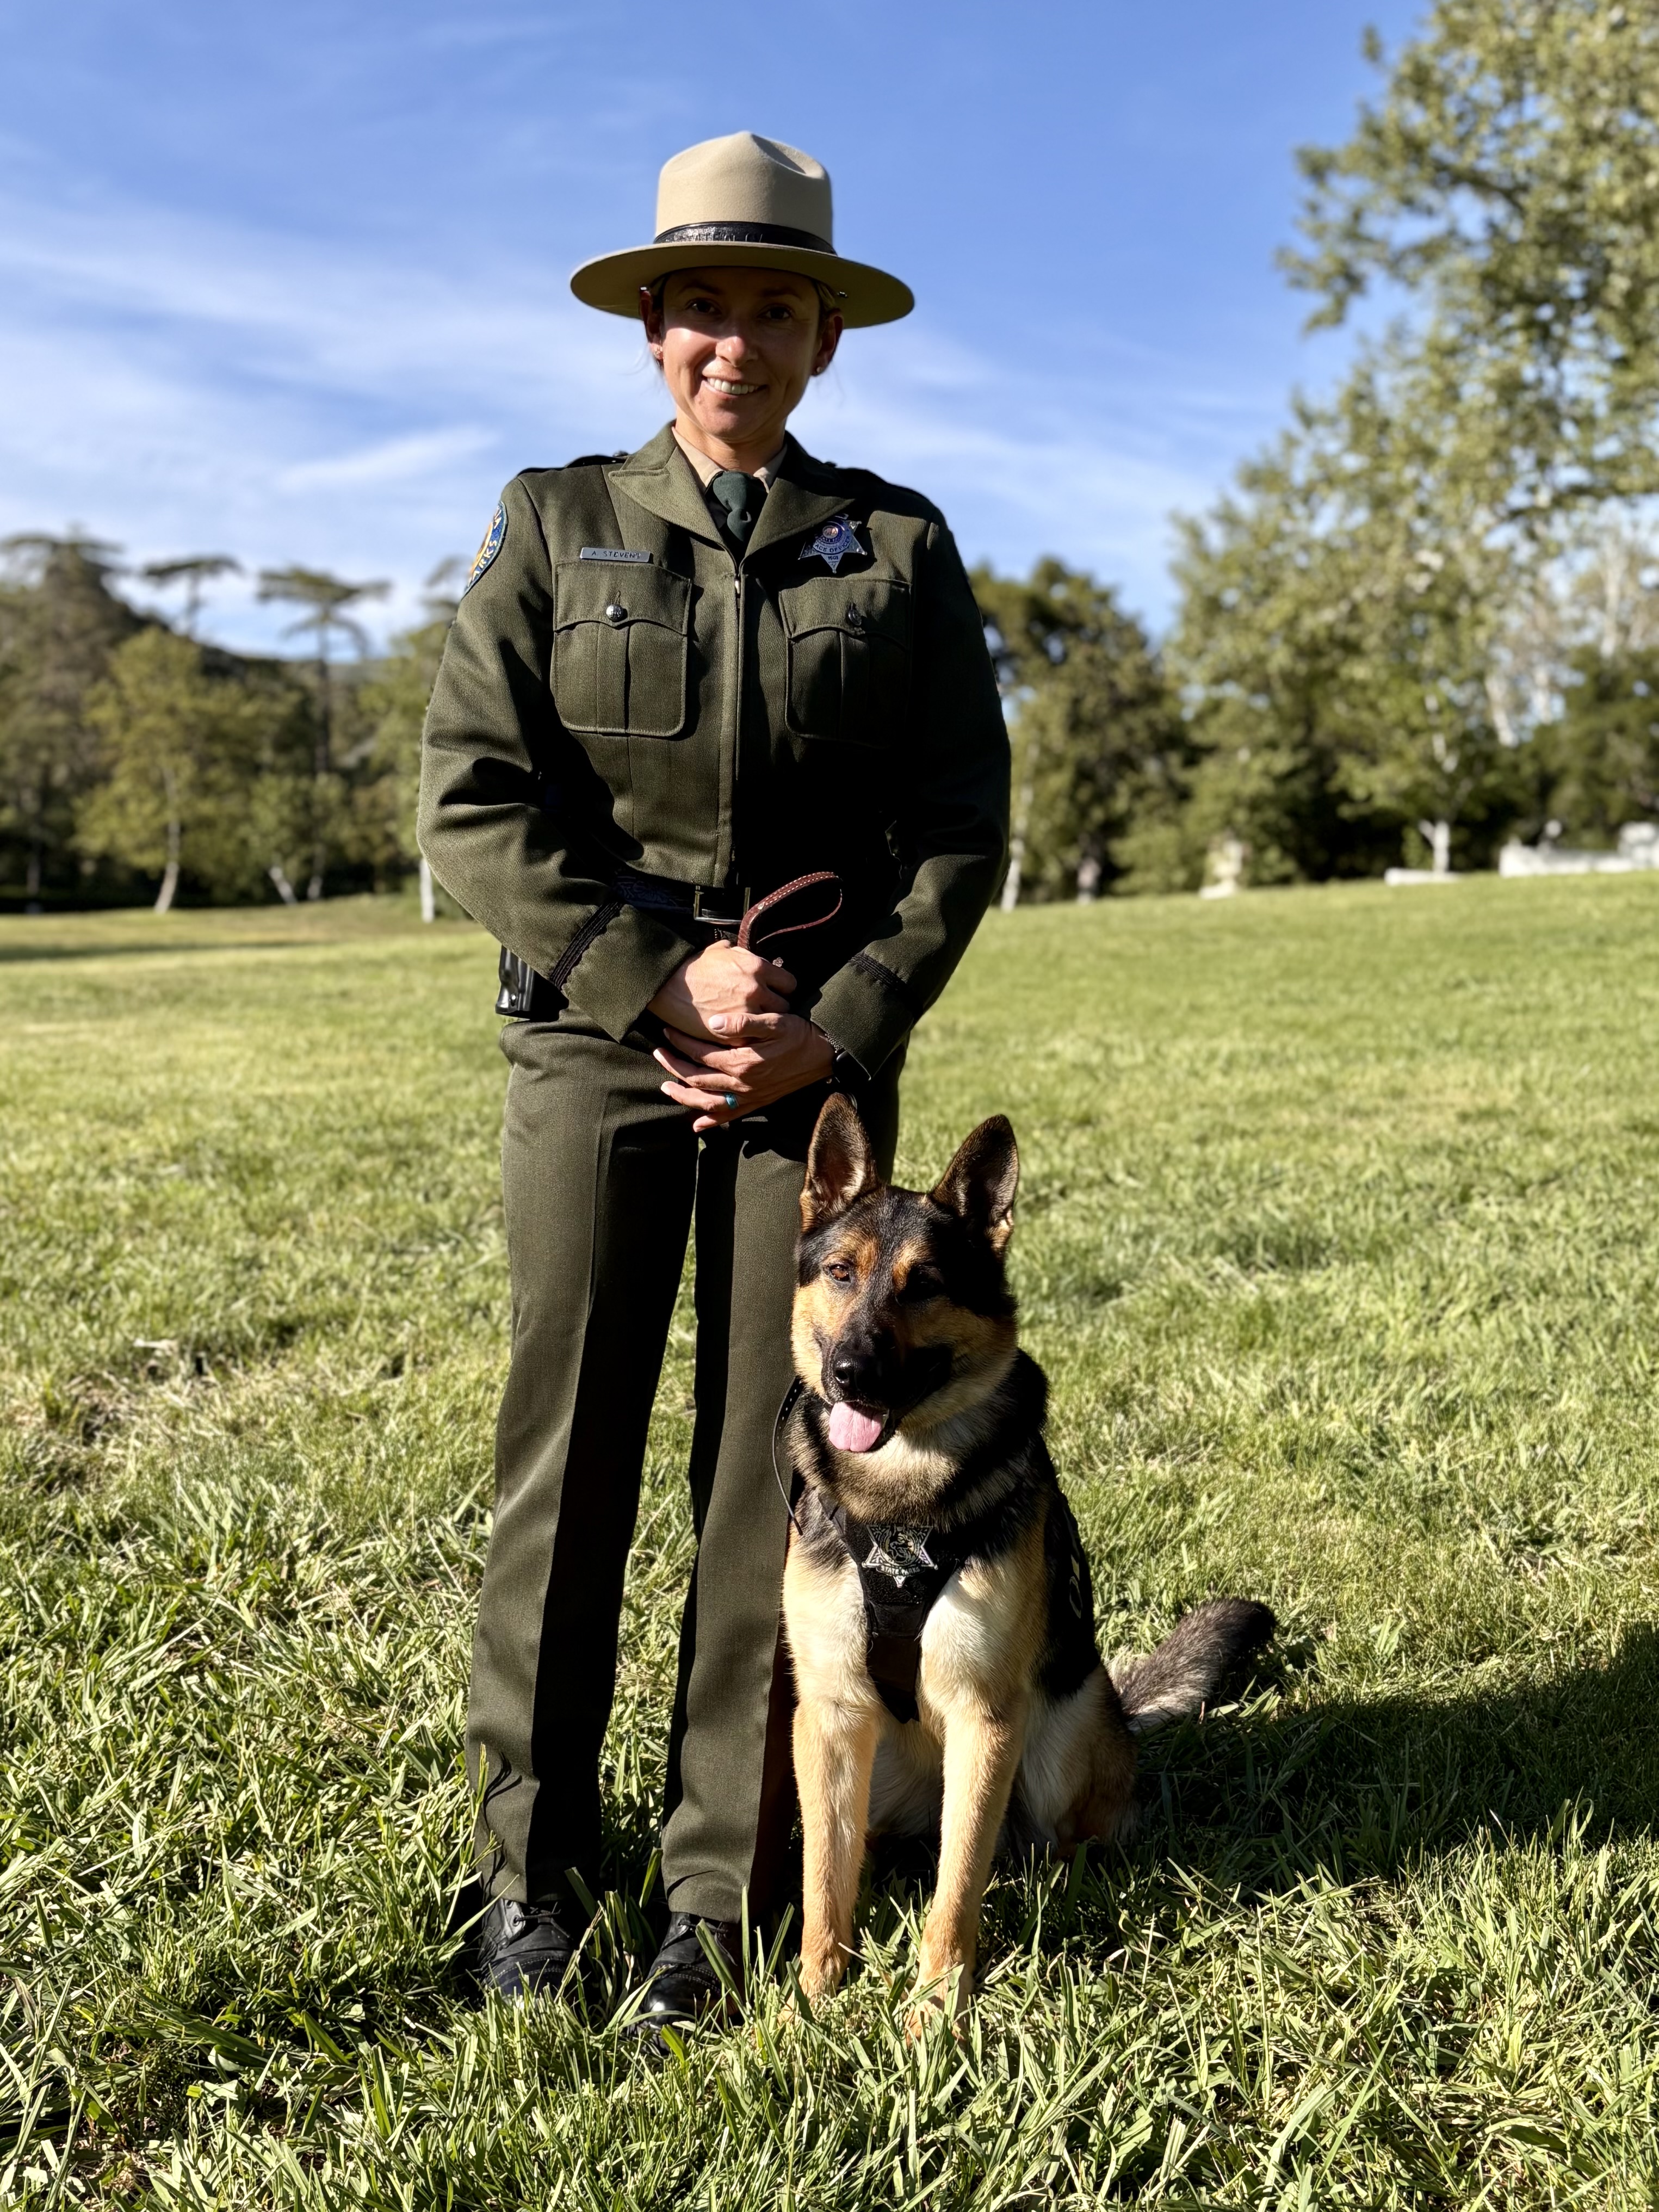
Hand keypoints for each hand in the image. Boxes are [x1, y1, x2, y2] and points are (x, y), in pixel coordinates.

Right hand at [648, 942, 796, 1043]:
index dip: (781, 988)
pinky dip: (748, 1037)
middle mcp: (756, 990)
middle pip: (784, 1006)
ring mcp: (745, 1013)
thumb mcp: (721, 950)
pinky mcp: (732, 1033)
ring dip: (764, 1025)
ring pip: (770, 1025)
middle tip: (764, 1010)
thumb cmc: (694, 966)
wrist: (668, 986)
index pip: (789, 983)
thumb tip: (753, 956)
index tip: (774, 992)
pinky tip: (741, 1033)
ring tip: (755, 1024)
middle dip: (775, 1008)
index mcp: (757, 967)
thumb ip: (743, 954)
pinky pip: (751, 1038)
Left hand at [654, 1015, 834, 1131]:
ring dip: (684, 1097)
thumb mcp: (776, 1021)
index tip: (667, 1032)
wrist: (825, 1056)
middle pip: (698, 1079)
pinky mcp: (758, 1103)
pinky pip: (729, 1117)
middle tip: (658, 1053)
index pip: (701, 1054)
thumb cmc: (800, 1034)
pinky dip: (710, 1122)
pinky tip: (696, 1124)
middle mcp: (742, 1084)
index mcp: (743, 1062)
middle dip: (674, 1067)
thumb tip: (713, 1022)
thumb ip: (744, 1021)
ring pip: (707, 1102)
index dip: (681, 1043)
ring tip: (666, 1088)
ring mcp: (749, 1097)